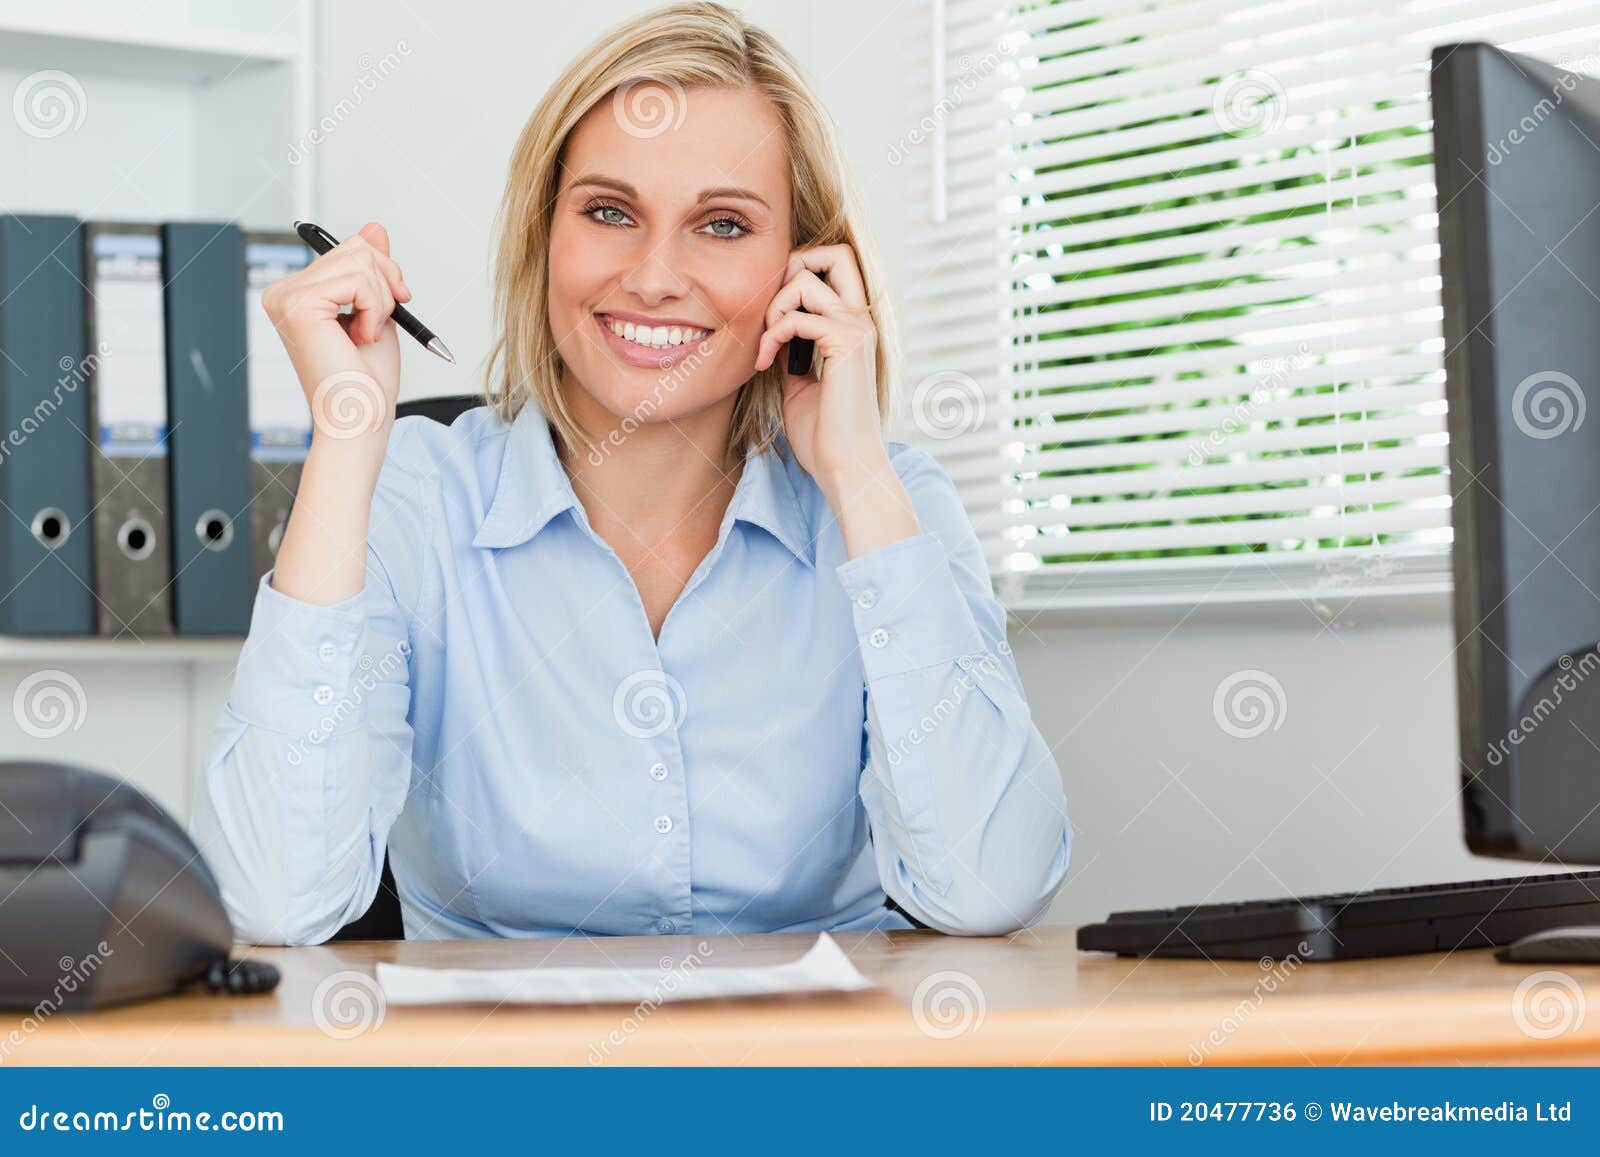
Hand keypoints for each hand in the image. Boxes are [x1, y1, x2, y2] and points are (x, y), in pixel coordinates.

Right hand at [260, 221, 410, 441]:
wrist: (359, 418)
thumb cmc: (366, 380)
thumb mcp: (377, 311)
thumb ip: (372, 269)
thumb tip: (375, 227)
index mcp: (297, 293)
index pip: (349, 249)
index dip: (384, 271)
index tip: (396, 300)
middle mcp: (282, 291)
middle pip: (356, 248)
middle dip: (387, 282)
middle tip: (382, 321)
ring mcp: (286, 296)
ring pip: (360, 260)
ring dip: (381, 300)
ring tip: (366, 334)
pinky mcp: (299, 304)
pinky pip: (357, 279)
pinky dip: (375, 308)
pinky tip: (360, 337)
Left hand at [755, 245, 891, 495]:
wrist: (844, 467)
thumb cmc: (824, 437)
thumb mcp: (799, 387)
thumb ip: (792, 355)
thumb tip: (773, 337)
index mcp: (853, 329)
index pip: (835, 268)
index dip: (798, 276)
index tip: (773, 318)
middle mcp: (861, 322)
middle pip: (836, 251)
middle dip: (792, 266)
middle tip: (772, 310)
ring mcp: (857, 330)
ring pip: (807, 277)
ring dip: (774, 307)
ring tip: (765, 345)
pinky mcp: (846, 344)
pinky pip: (798, 316)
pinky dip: (773, 334)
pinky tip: (765, 363)